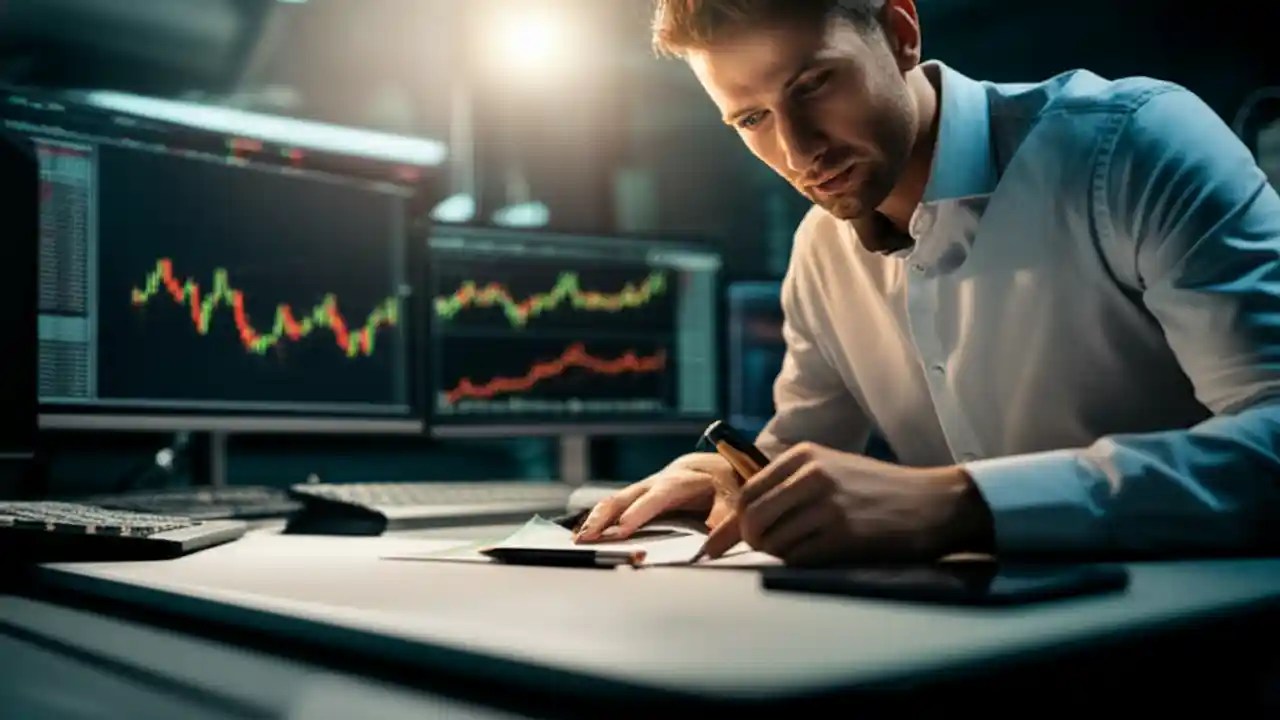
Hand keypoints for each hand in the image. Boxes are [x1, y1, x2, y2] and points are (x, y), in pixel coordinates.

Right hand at [573, 452, 741, 542]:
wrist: (719, 467)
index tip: (620, 531)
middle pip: (623, 497)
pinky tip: (586, 534)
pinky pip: (616, 507)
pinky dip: (600, 520)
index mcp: (679, 481)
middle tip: (586, 538)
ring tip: (579, 539)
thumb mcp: (734, 499)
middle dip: (603, 518)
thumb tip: (712, 540)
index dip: (637, 514)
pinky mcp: (640, 497)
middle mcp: (656, 482)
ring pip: (614, 501)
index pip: (655, 497)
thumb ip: (725, 519)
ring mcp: (645, 488)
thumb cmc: (726, 483)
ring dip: (595, 520)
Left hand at [701, 442, 993, 564]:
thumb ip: (785, 488)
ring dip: (779, 554)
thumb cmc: (876, 491)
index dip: (732, 525)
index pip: (747, 493)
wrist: (932, 502)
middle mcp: (811, 475)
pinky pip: (798, 559)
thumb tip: (733, 525)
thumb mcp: (829, 470)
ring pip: (772, 542)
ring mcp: (827, 504)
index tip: (717, 547)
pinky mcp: (843, 534)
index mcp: (802, 455)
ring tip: (805, 547)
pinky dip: (800, 563)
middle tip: (766, 549)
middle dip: (751, 541)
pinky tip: (820, 554)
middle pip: (752, 519)